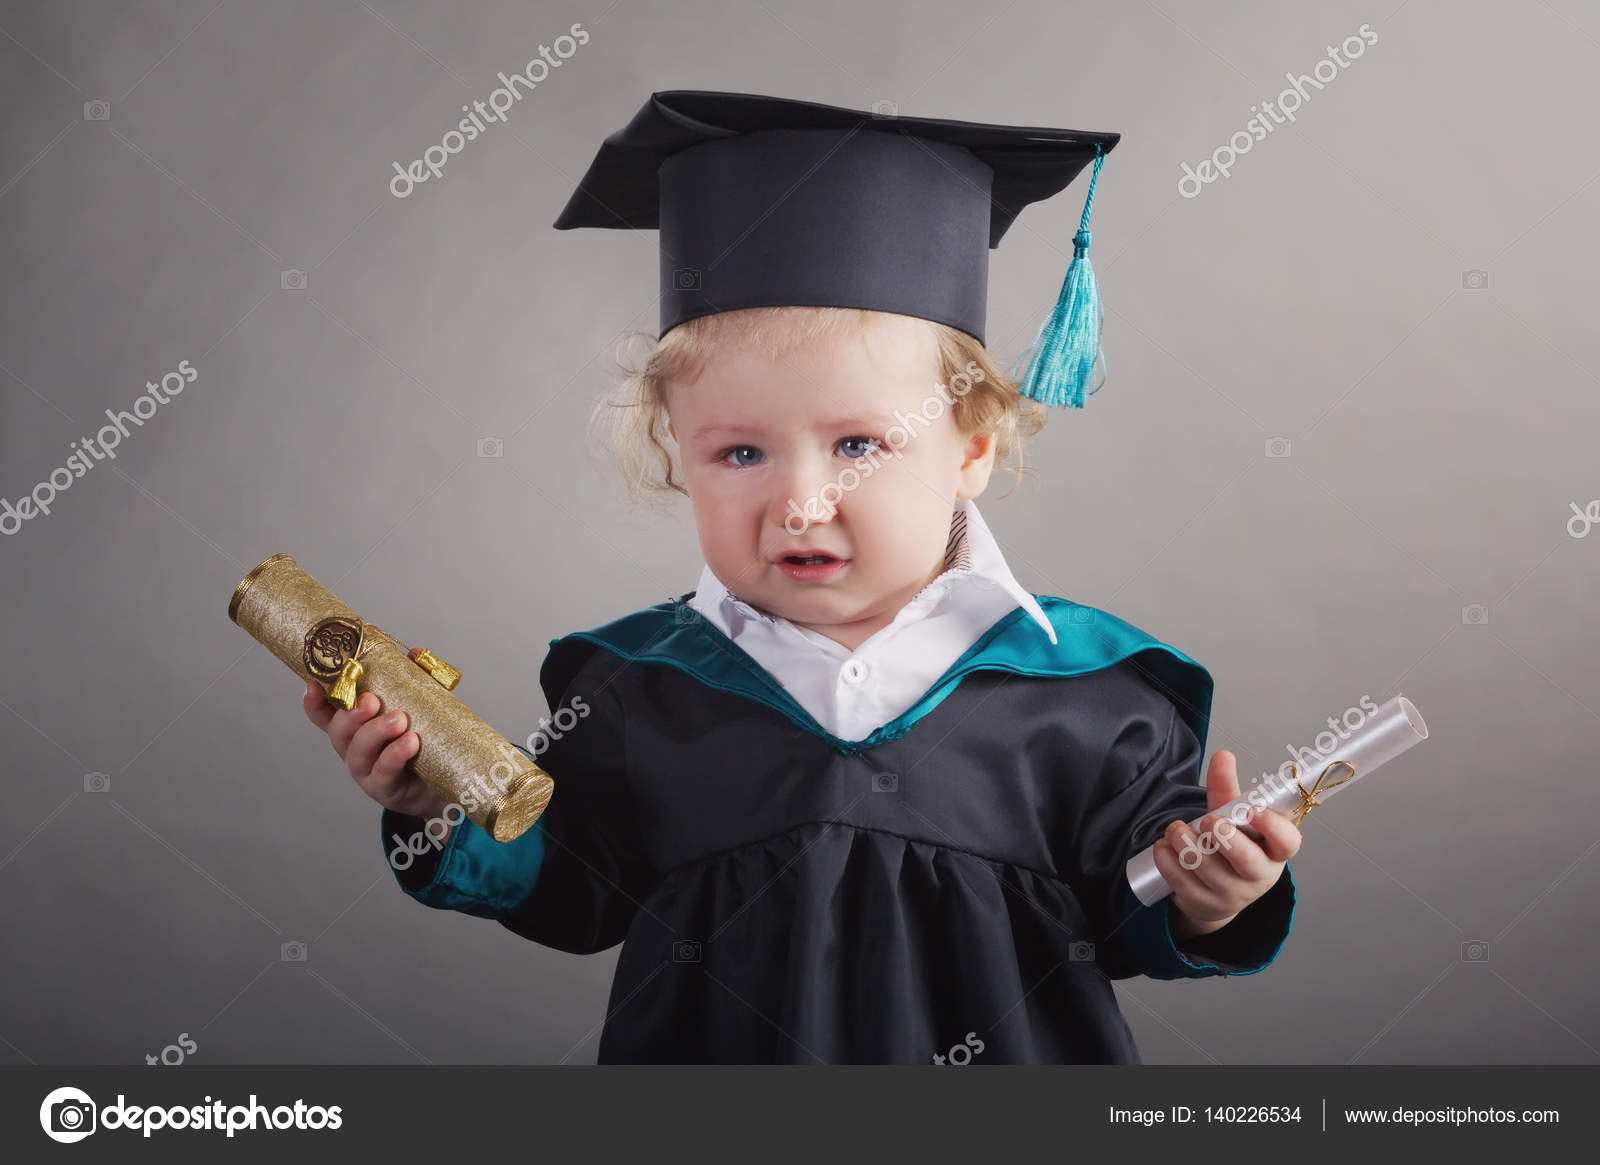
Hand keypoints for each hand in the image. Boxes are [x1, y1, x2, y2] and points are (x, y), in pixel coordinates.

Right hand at [301, 680, 448, 820]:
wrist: (450, 781)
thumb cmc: (428, 741)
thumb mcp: (422, 706)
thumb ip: (417, 679)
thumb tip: (415, 653)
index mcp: (357, 728)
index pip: (326, 715)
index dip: (315, 702)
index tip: (312, 685)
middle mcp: (355, 749)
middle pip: (339, 732)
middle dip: (352, 714)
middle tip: (372, 700)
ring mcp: (367, 772)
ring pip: (358, 752)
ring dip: (376, 732)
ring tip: (400, 720)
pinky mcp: (386, 789)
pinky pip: (384, 772)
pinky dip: (395, 755)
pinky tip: (410, 742)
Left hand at [1151, 749, 1301, 939]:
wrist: (1217, 890)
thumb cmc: (1231, 846)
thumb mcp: (1234, 818)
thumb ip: (1227, 790)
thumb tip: (1223, 756)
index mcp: (1274, 851)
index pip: (1287, 841)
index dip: (1272, 826)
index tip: (1252, 810)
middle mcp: (1258, 876)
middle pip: (1247, 860)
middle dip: (1225, 837)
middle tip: (1208, 820)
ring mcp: (1231, 894)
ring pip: (1209, 870)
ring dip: (1187, 844)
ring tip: (1175, 829)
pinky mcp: (1204, 903)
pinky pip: (1183, 883)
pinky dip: (1169, 862)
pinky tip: (1162, 847)